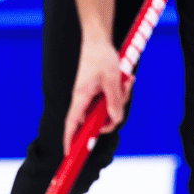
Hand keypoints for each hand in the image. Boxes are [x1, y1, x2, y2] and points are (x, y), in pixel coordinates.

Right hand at [63, 38, 125, 152]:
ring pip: (104, 109)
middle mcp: (82, 99)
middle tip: (122, 95)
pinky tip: (124, 81)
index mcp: (80, 97)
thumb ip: (114, 102)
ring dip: (117, 100)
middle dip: (112, 114)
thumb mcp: (112, 80)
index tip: (69, 154)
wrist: (97, 39)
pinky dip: (117, 94)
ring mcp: (88, 95)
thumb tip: (115, 120)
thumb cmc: (101, 57)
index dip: (69, 140)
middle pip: (95, 119)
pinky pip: (107, 100)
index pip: (71, 124)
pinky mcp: (95, 90)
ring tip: (124, 82)